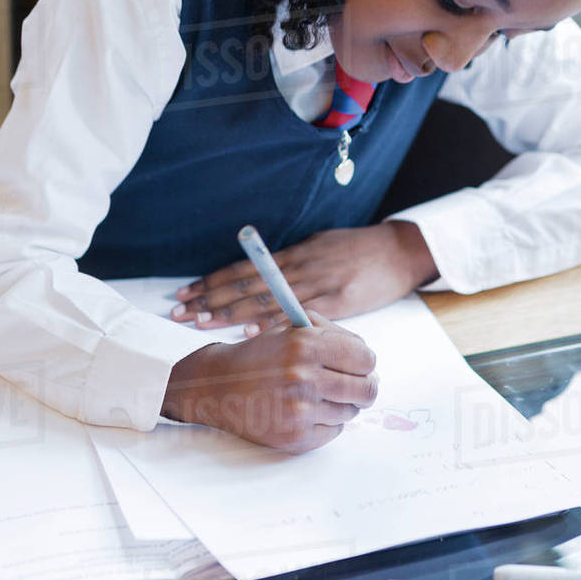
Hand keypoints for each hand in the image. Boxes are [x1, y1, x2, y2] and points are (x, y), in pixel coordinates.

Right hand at [161, 311, 377, 452]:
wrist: (217, 386)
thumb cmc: (262, 353)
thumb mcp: (294, 327)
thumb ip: (336, 336)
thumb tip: (370, 362)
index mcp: (306, 345)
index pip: (366, 358)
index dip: (365, 361)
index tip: (358, 364)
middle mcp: (303, 378)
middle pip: (367, 390)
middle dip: (363, 386)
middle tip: (352, 384)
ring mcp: (299, 411)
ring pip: (351, 412)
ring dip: (341, 404)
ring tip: (316, 394)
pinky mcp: (295, 438)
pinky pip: (334, 431)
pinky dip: (326, 422)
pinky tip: (305, 410)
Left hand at [170, 222, 437, 331]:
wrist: (400, 251)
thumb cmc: (360, 251)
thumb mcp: (321, 247)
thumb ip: (293, 264)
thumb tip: (262, 279)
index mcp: (295, 253)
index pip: (244, 268)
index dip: (214, 281)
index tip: (187, 293)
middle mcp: (300, 266)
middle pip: (246, 283)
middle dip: (211, 299)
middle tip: (179, 311)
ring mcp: (318, 284)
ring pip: (266, 298)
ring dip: (231, 312)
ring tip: (201, 322)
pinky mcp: (338, 301)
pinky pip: (300, 315)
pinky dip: (274, 323)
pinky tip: (251, 332)